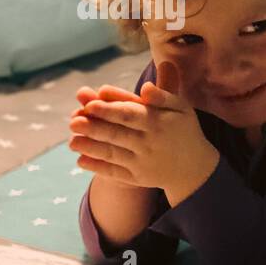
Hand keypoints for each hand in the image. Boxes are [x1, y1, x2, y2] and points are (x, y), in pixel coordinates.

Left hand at [69, 61, 219, 202]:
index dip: (110, 109)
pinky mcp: (137, 178)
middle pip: (117, 134)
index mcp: (158, 122)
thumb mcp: (180, 108)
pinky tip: (81, 161)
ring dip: (91, 148)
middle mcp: (149, 143)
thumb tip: (146, 86)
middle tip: (73, 121)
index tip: (90, 103)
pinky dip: (98, 168)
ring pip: (113, 154)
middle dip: (94, 128)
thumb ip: (163, 95)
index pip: (130, 114)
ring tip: (71, 141)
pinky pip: (115, 173)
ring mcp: (142, 163)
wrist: (194, 168)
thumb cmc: (183, 129)